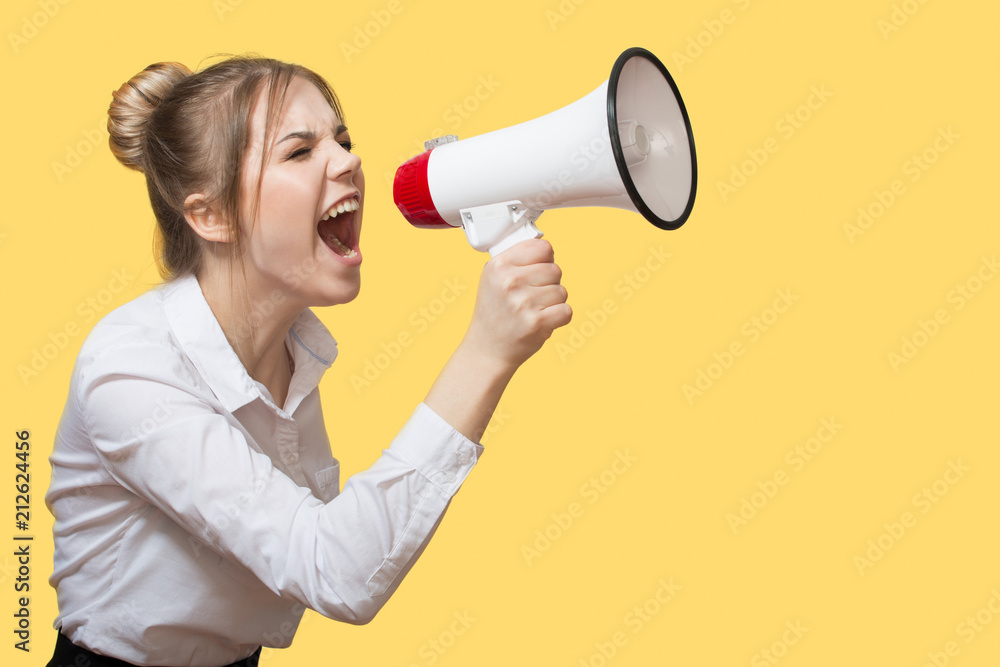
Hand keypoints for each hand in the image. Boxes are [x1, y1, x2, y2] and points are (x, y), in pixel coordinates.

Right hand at [461, 238, 572, 371]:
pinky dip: (559, 318)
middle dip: (549, 284)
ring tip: (534, 311)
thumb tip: (547, 249)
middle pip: (555, 269)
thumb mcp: (493, 279)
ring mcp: (523, 303)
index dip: (544, 260)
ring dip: (553, 302)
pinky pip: (566, 311)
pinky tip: (542, 321)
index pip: (542, 247)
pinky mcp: (536, 323)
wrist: (487, 349)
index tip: (536, 271)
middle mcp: (509, 281)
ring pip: (562, 291)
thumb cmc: (495, 313)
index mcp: (499, 265)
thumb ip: (517, 260)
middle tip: (532, 297)